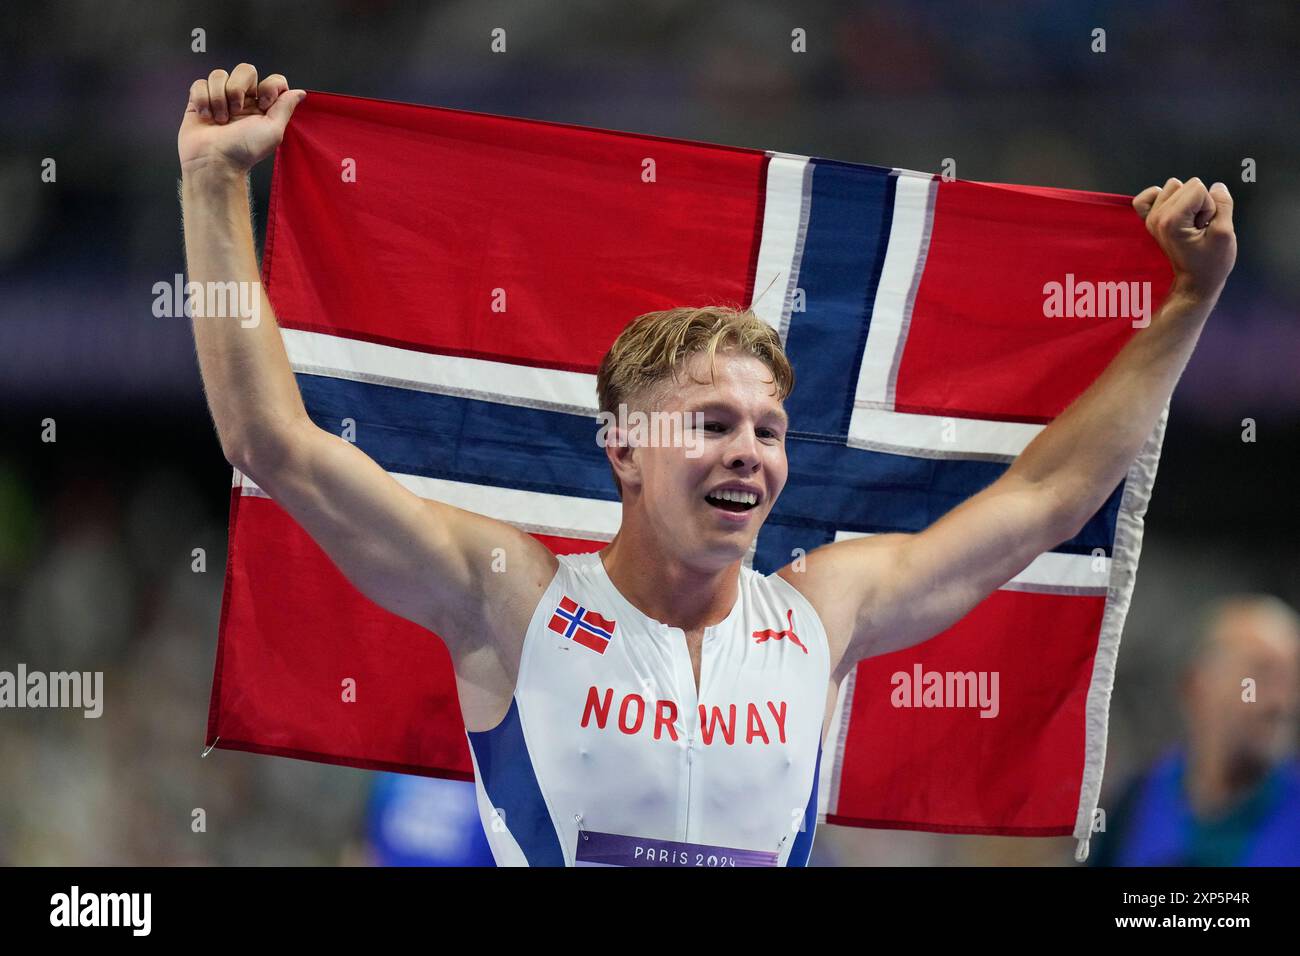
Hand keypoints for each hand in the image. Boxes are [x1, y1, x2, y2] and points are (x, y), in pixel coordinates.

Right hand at [178, 63, 305, 176]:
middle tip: (236, 112)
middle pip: (245, 69)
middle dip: (238, 88)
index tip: (263, 104)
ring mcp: (221, 98)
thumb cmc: (244, 151)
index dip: (269, 87)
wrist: (214, 162)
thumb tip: (300, 93)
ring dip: (219, 98)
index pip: (272, 79)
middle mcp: (243, 99)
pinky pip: (199, 83)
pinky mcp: (199, 101)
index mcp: (263, 106)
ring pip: (219, 75)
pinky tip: (206, 116)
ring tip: (220, 120)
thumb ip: (285, 107)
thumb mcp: (273, 131)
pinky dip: (202, 100)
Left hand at [1132, 177, 1236, 300]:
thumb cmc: (1211, 263)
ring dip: (1187, 201)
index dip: (1210, 205)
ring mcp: (1150, 218)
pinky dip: (1161, 196)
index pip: (1199, 188)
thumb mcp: (1225, 233)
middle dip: (1200, 203)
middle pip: (1188, 185)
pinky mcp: (1150, 220)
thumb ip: (1223, 204)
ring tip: (1191, 224)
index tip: (1207, 226)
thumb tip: (1217, 186)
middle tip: (1200, 227)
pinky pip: (1147, 196)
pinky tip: (1173, 209)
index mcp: (1172, 220)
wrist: (1195, 282)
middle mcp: (1157, 217)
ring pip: (1174, 186)